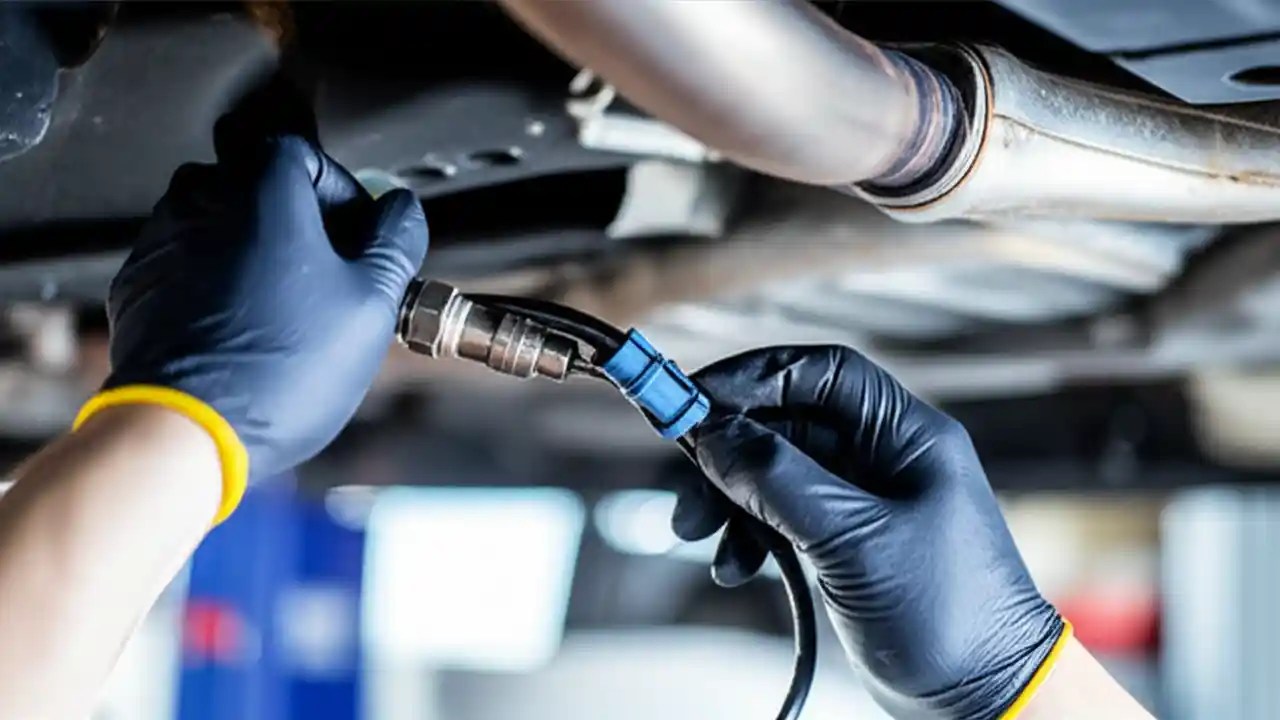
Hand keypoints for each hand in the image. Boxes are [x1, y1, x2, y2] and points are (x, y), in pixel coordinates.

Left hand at [103, 126, 427, 482]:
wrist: (187, 431)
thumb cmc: (281, 367)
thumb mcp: (372, 302)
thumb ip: (395, 241)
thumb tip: (402, 213)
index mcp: (264, 191)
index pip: (305, 154)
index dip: (342, 192)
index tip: (359, 234)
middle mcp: (202, 202)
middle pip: (260, 187)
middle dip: (299, 224)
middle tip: (329, 275)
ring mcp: (161, 243)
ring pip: (222, 227)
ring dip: (257, 254)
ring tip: (288, 311)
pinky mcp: (139, 286)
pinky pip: (188, 266)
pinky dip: (218, 285)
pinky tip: (247, 333)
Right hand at [673, 346, 1066, 718]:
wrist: (982, 697)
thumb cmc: (950, 613)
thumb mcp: (855, 540)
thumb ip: (780, 481)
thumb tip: (715, 433)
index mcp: (906, 436)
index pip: (822, 373)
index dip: (755, 375)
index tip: (697, 396)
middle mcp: (882, 459)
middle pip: (786, 423)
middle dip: (729, 449)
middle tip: (685, 479)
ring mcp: (861, 503)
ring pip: (774, 473)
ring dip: (728, 497)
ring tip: (694, 532)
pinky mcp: (843, 544)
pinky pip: (779, 519)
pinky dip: (747, 536)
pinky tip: (732, 566)